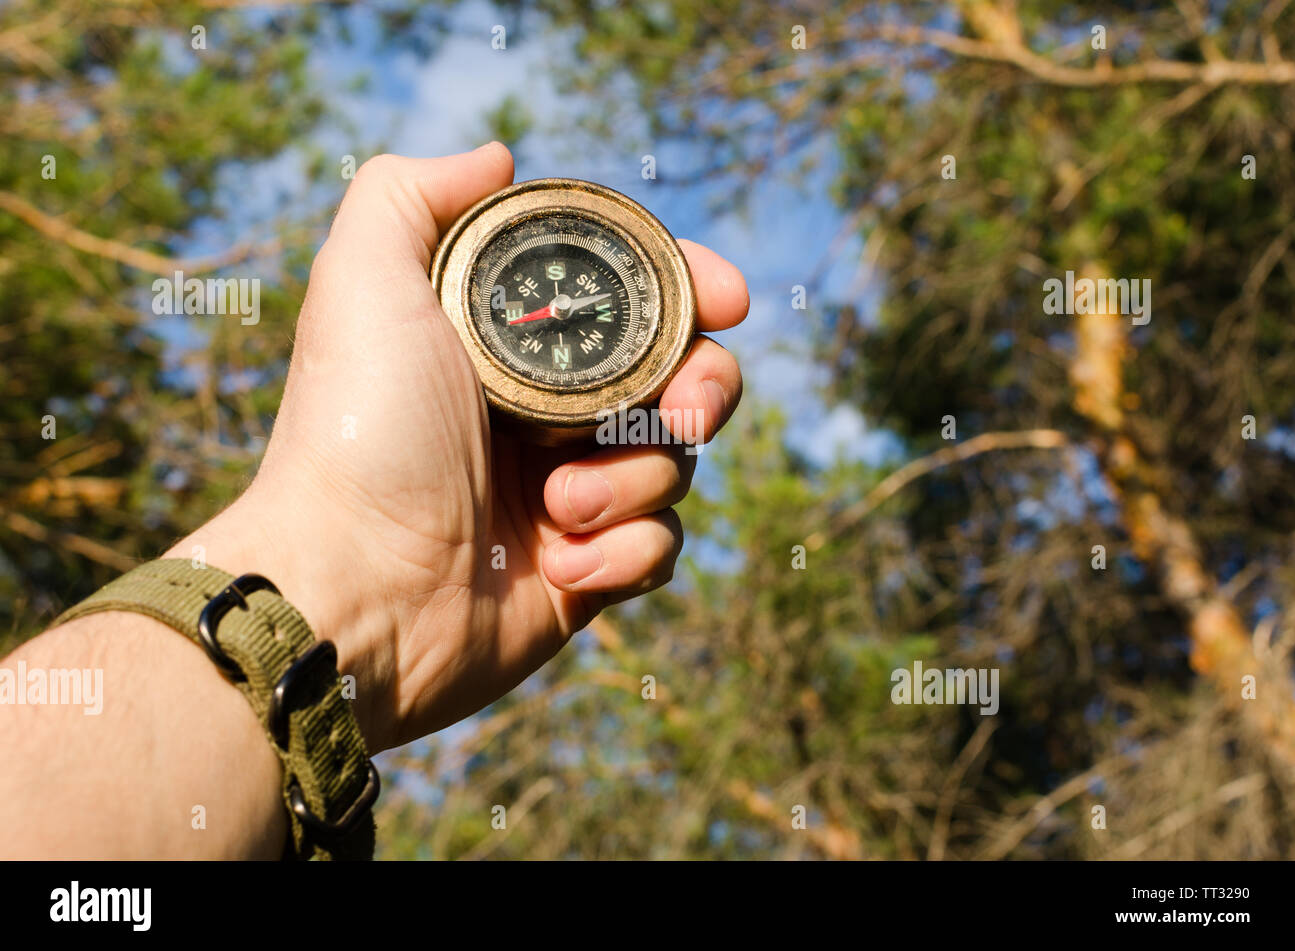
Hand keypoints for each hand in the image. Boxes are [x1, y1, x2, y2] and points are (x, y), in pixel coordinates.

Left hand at [172, 144, 746, 751]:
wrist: (350, 586)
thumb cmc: (357, 430)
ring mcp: (572, 497)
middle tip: (676, 412)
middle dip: (702, 390)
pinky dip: (628, 553)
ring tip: (557, 506)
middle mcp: (549, 418)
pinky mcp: (586, 572)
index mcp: (515, 350)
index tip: (729, 300)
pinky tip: (563, 566)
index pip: (633, 303)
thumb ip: (413, 193)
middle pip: (684, 382)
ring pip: (678, 467)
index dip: (693, 292)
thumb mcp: (365, 280)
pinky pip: (661, 549)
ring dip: (633, 481)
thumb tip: (498, 157)